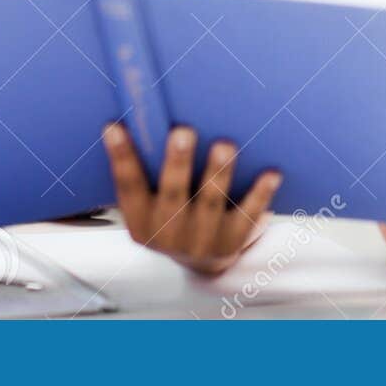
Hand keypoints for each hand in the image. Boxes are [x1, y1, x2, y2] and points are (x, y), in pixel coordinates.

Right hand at [104, 124, 280, 276]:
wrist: (202, 265)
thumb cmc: (174, 216)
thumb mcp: (151, 204)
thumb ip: (147, 172)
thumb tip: (129, 120)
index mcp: (141, 222)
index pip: (127, 186)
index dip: (121, 156)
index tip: (114, 126)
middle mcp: (168, 234)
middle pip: (173, 193)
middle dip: (178, 162)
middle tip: (183, 131)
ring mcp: (201, 241)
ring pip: (211, 202)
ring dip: (218, 172)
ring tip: (225, 144)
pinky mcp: (232, 242)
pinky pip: (248, 214)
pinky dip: (261, 194)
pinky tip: (272, 173)